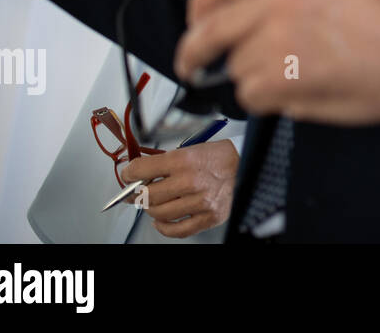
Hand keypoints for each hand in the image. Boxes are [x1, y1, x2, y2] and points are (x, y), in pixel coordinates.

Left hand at [120, 140, 238, 238]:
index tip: (128, 174)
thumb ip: (167, 160)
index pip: (142, 169)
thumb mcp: (193, 148)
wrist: (251, 165)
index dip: (129, 173)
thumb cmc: (222, 157)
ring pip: (159, 213)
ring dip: (151, 209)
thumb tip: (141, 170)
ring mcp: (200, 202)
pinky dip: (164, 227)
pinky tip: (161, 221)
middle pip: (146, 195)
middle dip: (136, 194)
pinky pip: (177, 230)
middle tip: (136, 192)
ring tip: (152, 204)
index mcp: (185, 160)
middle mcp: (190, 182)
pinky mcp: (208, 217)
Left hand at [174, 0, 379, 125]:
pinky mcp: (275, 75)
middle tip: (191, 65)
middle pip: (208, 27)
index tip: (196, 22)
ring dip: (253, 77)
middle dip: (193, 52)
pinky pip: (249, 95)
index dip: (199, 7)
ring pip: (233, 66)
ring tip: (297, 74)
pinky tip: (302, 90)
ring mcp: (272, 34)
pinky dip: (268, 100)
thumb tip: (235, 19)